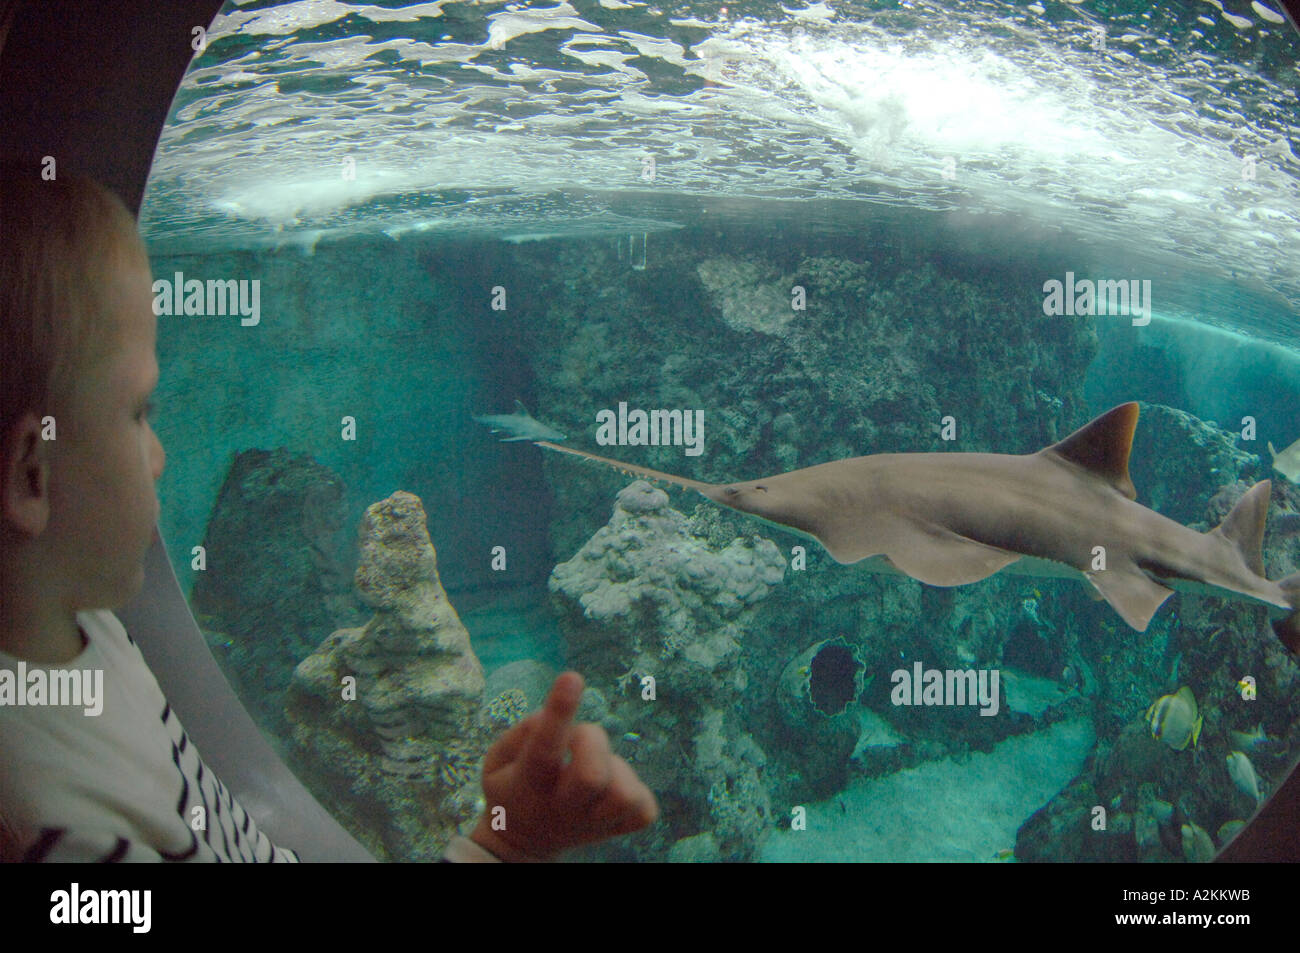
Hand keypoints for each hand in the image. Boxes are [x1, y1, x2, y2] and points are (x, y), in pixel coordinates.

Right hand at [470, 671, 657, 860]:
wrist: (522, 842)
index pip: (544, 749)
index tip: (572, 678)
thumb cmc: (512, 786)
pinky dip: (631, 788)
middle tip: (576, 739)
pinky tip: (610, 786)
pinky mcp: (620, 829)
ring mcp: (593, 824)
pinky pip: (643, 807)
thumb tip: (556, 716)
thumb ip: (523, 733)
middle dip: (590, 741)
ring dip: (614, 768)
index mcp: (529, 785)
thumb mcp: (497, 760)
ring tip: (595, 766)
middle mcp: (563, 809)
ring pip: (624, 795)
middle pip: (592, 777)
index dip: (560, 712)